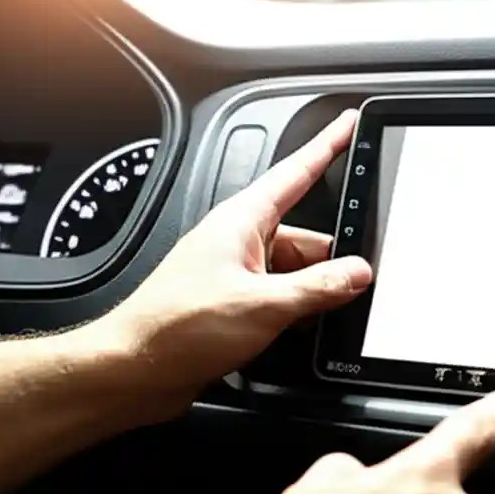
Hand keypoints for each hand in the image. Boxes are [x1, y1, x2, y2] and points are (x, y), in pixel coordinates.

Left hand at [76, 111, 371, 423]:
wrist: (134, 370)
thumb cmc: (176, 328)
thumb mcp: (263, 305)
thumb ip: (318, 288)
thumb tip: (357, 273)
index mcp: (242, 221)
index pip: (296, 172)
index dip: (327, 146)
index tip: (350, 124)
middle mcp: (238, 242)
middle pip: (305, 237)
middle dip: (333, 258)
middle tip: (360, 279)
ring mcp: (235, 274)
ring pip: (294, 272)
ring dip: (312, 292)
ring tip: (321, 316)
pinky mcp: (232, 305)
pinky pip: (278, 297)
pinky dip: (296, 312)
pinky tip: (302, 331)